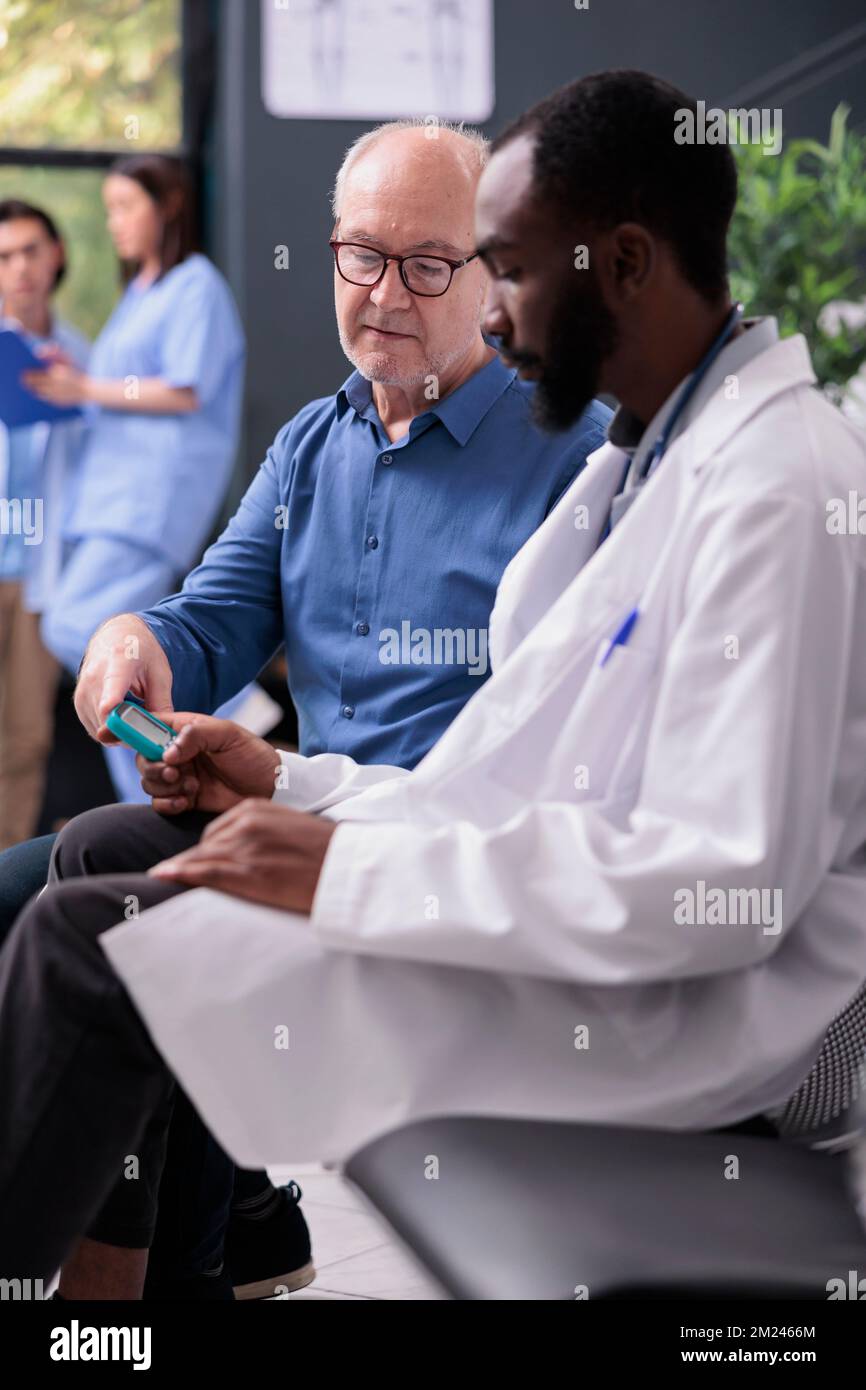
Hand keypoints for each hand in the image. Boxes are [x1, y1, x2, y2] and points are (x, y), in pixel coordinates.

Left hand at [21, 355, 88, 404]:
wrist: (89, 390)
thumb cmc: (76, 372)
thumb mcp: (66, 360)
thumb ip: (52, 353)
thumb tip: (37, 352)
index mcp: (55, 374)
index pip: (33, 376)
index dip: (26, 375)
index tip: (22, 373)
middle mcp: (54, 386)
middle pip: (34, 386)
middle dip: (28, 383)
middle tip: (23, 381)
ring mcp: (56, 396)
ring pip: (38, 393)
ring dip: (34, 390)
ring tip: (32, 387)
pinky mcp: (58, 404)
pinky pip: (46, 400)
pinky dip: (43, 396)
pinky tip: (42, 392)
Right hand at [75, 615, 172, 744]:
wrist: (116, 636)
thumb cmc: (141, 653)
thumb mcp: (160, 673)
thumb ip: (160, 703)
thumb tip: (159, 734)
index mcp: (119, 660)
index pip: (111, 684)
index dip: (111, 702)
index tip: (112, 714)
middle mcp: (94, 676)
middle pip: (106, 716)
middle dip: (130, 730)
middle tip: (148, 724)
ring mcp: (82, 691)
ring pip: (102, 727)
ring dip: (121, 732)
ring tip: (136, 713)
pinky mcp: (78, 704)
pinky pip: (96, 729)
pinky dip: (111, 730)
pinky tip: (123, 715)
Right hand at [136, 713, 281, 813]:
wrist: (271, 789)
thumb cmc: (253, 755)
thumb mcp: (228, 734)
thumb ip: (196, 734)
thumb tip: (167, 751)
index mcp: (184, 730)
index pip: (147, 724)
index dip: (126, 727)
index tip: (107, 732)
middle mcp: (177, 752)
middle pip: (142, 757)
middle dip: (152, 766)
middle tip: (176, 771)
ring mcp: (179, 776)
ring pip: (148, 781)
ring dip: (164, 785)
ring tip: (192, 785)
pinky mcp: (183, 799)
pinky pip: (159, 803)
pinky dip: (166, 803)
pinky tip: (185, 801)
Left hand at [149, 800, 336, 913]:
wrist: (347, 869)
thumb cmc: (324, 853)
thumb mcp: (288, 829)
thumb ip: (262, 832)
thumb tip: (248, 851)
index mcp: (256, 808)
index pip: (217, 829)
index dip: (205, 850)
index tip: (194, 863)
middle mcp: (246, 823)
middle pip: (206, 844)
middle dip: (192, 861)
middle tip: (173, 876)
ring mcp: (246, 847)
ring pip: (200, 857)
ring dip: (180, 869)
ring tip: (162, 879)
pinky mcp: (248, 872)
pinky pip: (205, 871)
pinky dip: (181, 873)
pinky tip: (163, 876)